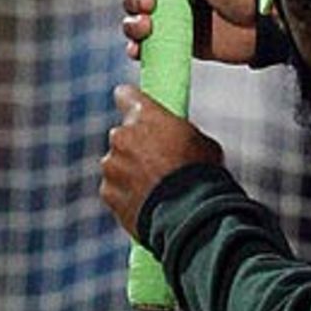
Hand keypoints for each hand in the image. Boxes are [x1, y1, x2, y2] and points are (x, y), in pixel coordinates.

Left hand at [100, 85, 223, 240]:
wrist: (191, 215)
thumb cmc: (202, 175)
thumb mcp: (202, 143)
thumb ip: (179, 136)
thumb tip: (178, 142)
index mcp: (145, 116)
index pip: (126, 95)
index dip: (130, 102)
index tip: (134, 109)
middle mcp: (121, 137)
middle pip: (123, 137)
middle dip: (136, 148)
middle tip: (160, 165)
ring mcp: (111, 166)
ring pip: (117, 166)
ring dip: (130, 174)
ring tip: (158, 191)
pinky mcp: (108, 194)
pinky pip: (115, 191)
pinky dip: (127, 198)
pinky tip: (149, 206)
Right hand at [122, 0, 257, 65]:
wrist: (264, 23)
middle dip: (134, 1)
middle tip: (150, 5)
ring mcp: (175, 19)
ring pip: (137, 22)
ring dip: (133, 26)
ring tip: (147, 27)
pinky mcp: (180, 44)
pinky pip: (149, 48)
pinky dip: (139, 49)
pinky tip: (141, 48)